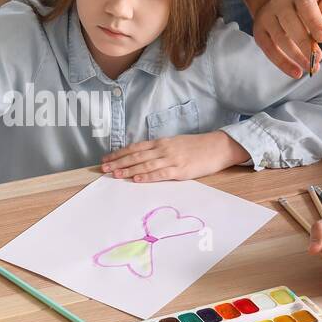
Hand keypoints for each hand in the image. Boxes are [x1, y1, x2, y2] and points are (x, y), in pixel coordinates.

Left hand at [101, 131, 248, 182]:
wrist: (218, 147)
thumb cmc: (197, 147)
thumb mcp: (175, 144)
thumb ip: (160, 150)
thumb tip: (143, 157)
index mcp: (162, 142)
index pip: (135, 147)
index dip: (120, 153)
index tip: (107, 158)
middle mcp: (164, 149)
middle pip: (136, 156)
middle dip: (118, 162)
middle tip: (104, 168)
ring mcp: (172, 159)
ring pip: (145, 165)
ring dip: (128, 170)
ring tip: (115, 174)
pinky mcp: (180, 170)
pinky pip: (160, 174)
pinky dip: (147, 177)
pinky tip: (136, 179)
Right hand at [252, 0, 321, 77]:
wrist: (276, 3)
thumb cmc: (306, 6)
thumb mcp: (321, 1)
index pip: (305, 5)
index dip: (313, 21)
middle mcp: (279, 3)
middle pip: (290, 23)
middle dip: (305, 43)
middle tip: (317, 58)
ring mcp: (266, 17)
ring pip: (279, 38)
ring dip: (296, 56)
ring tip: (310, 67)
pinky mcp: (259, 32)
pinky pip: (269, 49)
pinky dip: (283, 64)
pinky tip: (296, 73)